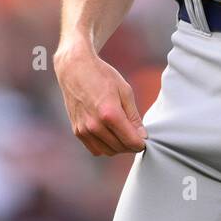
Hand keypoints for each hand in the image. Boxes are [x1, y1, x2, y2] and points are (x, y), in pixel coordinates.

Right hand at [53, 39, 148, 155]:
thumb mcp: (125, 91)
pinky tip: (110, 134)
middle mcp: (95, 125)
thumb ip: (134, 116)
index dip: (141, 143)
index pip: (130, 141)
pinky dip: (105, 146)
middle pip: (120, 148)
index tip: (145, 139)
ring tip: (123, 133)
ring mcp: (84, 130)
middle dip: (131, 145)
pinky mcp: (77, 131)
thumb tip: (142, 135)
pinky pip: (95, 149)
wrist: (75, 69)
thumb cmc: (102, 76)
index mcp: (109, 113)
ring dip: (119, 147)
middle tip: (135, 134)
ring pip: (108, 151)